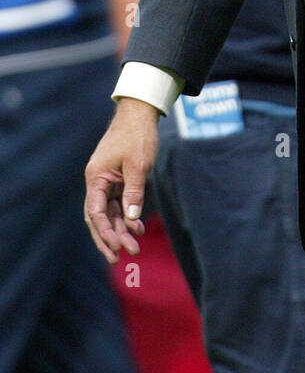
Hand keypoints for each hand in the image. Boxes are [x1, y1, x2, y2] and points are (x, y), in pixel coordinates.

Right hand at [84, 98, 158, 263]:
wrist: (140, 114)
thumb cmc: (137, 135)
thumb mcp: (138, 164)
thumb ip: (134, 192)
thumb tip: (131, 219)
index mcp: (96, 177)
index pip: (95, 212)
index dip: (104, 232)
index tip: (116, 247)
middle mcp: (97, 181)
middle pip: (98, 217)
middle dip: (109, 238)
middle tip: (120, 258)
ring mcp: (106, 181)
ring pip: (109, 212)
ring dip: (120, 230)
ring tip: (133, 248)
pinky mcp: (117, 179)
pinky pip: (118, 203)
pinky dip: (126, 216)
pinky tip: (136, 228)